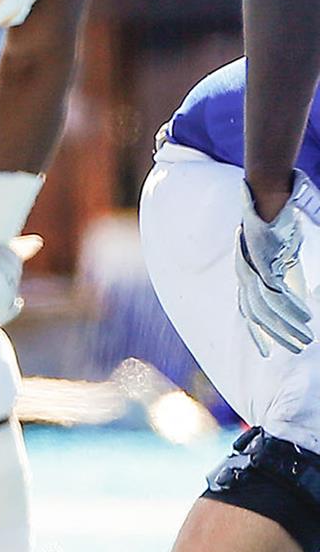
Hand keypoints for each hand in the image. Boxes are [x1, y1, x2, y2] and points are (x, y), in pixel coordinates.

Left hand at [238, 182, 313, 355]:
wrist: (267, 197)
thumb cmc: (275, 225)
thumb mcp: (278, 254)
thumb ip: (283, 274)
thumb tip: (290, 291)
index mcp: (246, 274)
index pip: (248, 311)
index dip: (257, 334)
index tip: (265, 354)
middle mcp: (245, 274)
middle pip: (257, 315)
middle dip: (277, 336)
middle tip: (297, 350)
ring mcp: (252, 268)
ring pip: (267, 308)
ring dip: (287, 326)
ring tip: (307, 340)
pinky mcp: (262, 261)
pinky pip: (276, 291)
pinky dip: (291, 307)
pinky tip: (307, 318)